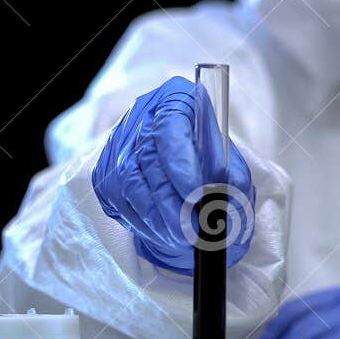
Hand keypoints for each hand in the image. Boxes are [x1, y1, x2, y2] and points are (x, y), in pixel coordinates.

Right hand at [92, 76, 254, 270]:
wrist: (188, 172)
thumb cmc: (212, 164)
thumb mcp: (233, 164)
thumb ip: (234, 177)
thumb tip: (228, 195)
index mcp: (176, 100)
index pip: (170, 126)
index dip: (182, 163)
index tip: (198, 194)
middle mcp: (141, 117)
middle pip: (148, 159)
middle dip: (173, 202)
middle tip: (195, 230)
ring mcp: (117, 146)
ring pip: (131, 185)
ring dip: (160, 219)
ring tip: (185, 238)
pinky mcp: (105, 176)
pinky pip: (121, 204)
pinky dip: (146, 225)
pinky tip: (166, 235)